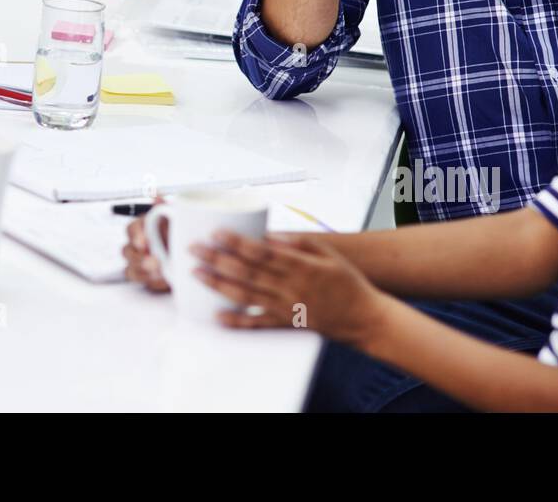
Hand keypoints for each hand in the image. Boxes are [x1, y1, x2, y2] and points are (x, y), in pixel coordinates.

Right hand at [122, 202, 169, 291]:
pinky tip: (161, 279)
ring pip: (130, 267)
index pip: (131, 229)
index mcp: (143, 227)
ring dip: (142, 271)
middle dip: (138, 258)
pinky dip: (149, 280)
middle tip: (154, 261)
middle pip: (127, 251)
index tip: (143, 243)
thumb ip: (164, 207)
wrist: (190, 252)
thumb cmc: (178, 232)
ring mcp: (140, 261)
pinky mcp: (145, 276)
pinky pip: (140, 280)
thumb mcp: (175, 217)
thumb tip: (156, 194)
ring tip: (159, 272)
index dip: (135, 236)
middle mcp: (138, 245)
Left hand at [191, 230, 382, 345]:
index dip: (237, 242)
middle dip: (217, 259)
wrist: (364, 317)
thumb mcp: (328, 254)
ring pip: (246, 295)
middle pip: (247, 271)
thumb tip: (270, 235)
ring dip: (218, 284)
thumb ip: (299, 243)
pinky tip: (216, 315)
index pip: (262, 252)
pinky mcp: (286, 323)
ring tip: (196, 273)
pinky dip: (236, 321)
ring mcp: (286, 307)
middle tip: (194, 248)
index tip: (216, 232)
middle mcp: (290, 287)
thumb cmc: (347, 282)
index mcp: (301, 266)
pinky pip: (257, 324)